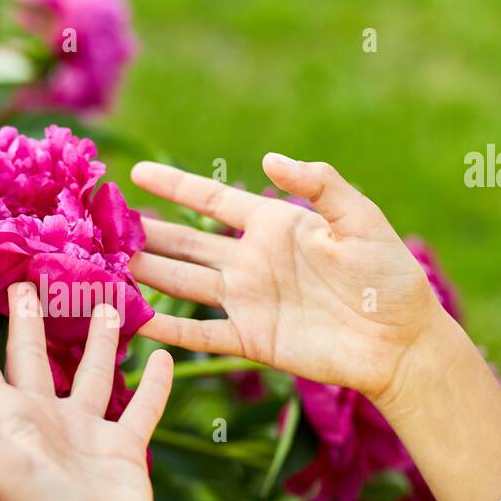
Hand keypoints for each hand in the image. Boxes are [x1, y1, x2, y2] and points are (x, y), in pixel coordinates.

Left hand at [0, 273, 174, 500]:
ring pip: (87, 373)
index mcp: (3, 418)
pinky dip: (153, 383)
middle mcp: (39, 421)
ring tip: (102, 301)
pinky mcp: (122, 449)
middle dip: (25, 319)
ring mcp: (82, 434)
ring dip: (94, 340)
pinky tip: (160, 355)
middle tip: (25, 280)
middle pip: (27, 357)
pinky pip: (138, 406)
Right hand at [129, 154, 445, 401]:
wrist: (399, 340)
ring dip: (146, 273)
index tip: (135, 174)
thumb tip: (269, 160)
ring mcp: (247, 300)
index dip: (174, 186)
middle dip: (144, 232)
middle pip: (184, 241)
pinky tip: (136, 320)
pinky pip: (202, 332)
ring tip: (105, 265)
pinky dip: (169, 328)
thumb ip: (319, 184)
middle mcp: (250, 261)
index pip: (210, 199)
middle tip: (101, 225)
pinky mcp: (252, 339)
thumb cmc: (387, 276)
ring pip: (182, 282)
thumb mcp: (359, 219)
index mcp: (273, 225)